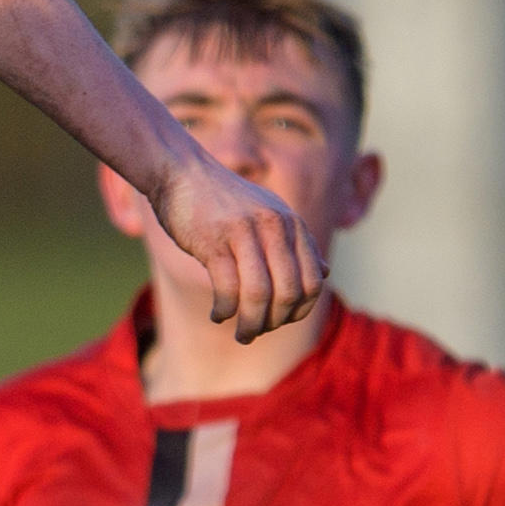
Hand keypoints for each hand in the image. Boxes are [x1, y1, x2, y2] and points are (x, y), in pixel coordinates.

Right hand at [148, 150, 321, 340]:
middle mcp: (274, 227)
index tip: (279, 321)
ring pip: (260, 295)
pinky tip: (217, 315)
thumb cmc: (223, 200)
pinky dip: (225, 310)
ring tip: (241, 334)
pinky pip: (228, 289)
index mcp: (292, 224)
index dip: (300, 310)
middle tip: (256, 332)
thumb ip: (297, 243)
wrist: (180, 171)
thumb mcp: (268, 214)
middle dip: (275, 322)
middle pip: (289, 292)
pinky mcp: (214, 241)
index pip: (313, 282)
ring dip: (251, 324)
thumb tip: (324, 273)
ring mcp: (244, 233)